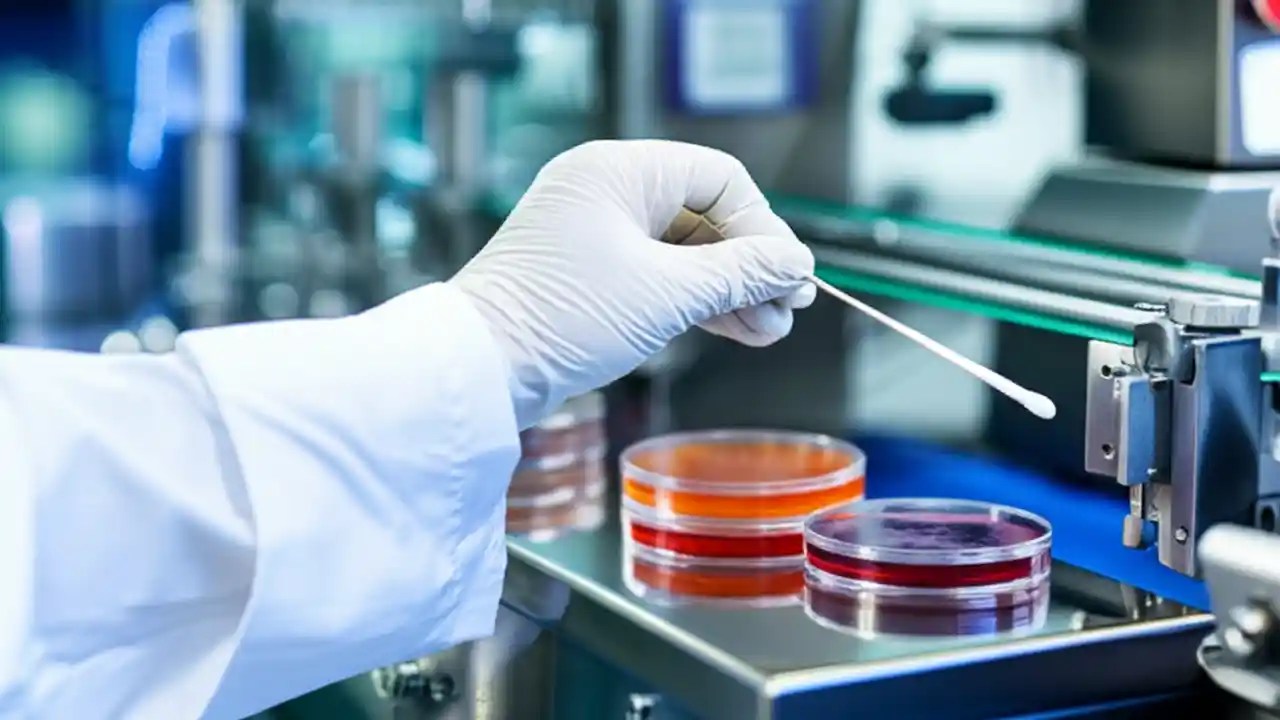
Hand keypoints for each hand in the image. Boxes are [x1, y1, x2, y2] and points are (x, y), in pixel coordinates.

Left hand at [450, 140, 815, 427]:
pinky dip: (694, 300)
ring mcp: (594, 232)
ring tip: (769, 330)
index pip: (719, 179)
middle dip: (750, 266)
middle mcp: (605, 189)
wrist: (481, 370)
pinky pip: (657, 274)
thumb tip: (796, 264)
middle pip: (704, 215)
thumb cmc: (563, 318)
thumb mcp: (668, 294)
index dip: (763, 228)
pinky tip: (737, 328)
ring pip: (684, 251)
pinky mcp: (588, 273)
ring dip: (729, 290)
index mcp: (618, 170)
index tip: (790, 275)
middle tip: (787, 308)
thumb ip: (741, 274)